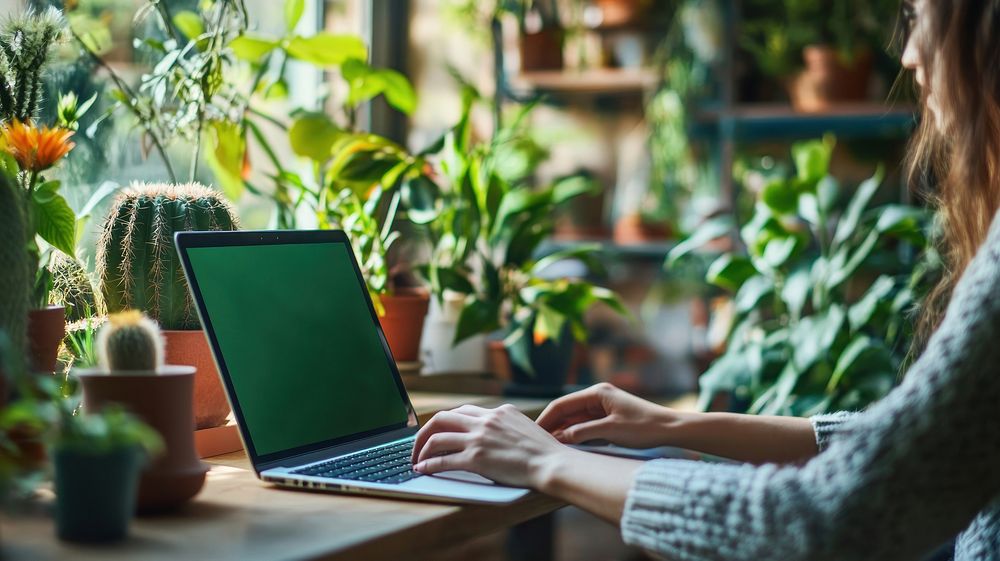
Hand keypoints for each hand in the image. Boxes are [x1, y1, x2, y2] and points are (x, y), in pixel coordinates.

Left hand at [411, 404, 570, 488]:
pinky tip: (423, 469)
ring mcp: (479, 439)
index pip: (463, 410)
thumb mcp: (524, 426)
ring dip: (421, 449)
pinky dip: (428, 464)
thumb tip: (495, 433)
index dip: (446, 421)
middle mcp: (485, 421)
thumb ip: (506, 425)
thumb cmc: (544, 451)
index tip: (438, 430)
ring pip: (437, 437)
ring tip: (416, 459)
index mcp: (498, 412)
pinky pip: (443, 460)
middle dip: (424, 431)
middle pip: (442, 418)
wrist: (552, 463)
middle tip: (418, 444)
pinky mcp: (477, 459)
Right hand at [536, 383, 679, 448]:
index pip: (562, 404)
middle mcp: (598, 396)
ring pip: (575, 419)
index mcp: (597, 393)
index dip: (546, 419)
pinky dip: (575, 434)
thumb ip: (583, 433)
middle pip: (566, 411)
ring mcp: (603, 407)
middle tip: (536, 441)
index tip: (533, 433)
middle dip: (552, 425)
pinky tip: (566, 445)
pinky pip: (585, 425)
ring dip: (562, 431)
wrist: (671, 429)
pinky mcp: (608, 418)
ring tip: (547, 445)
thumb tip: (559, 438)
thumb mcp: (611, 431)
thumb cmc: (644, 427)